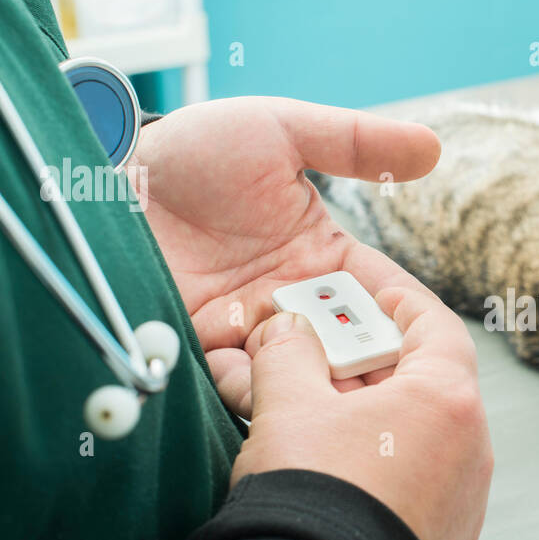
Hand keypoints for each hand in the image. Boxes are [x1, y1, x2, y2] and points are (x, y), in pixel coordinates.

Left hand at [131, 96, 441, 407]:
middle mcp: (296, 304)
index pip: (387, 302)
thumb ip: (356, 142)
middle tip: (391, 399)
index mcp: (327, 259)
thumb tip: (433, 147)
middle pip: (354, 353)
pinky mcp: (205, 353)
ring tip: (339, 408)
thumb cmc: (196, 149)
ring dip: (323, 394)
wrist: (105, 175)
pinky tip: (275, 397)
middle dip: (375, 377)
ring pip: (305, 379)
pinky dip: (262, 396)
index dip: (410, 325)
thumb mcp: (282, 131)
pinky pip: (243, 386)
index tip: (432, 348)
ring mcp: (251, 333)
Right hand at [230, 291, 492, 539]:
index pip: (434, 325)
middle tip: (326, 347)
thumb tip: (285, 335)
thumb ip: (285, 353)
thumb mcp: (287, 406)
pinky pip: (419, 479)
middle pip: (424, 380)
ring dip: (373, 412)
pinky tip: (336, 464)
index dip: (399, 300)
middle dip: (369, 359)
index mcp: (448, 401)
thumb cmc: (313, 497)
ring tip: (317, 408)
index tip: (374, 289)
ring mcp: (464, 498)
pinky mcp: (446, 539)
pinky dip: (384, 460)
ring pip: (419, 433)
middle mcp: (471, 447)